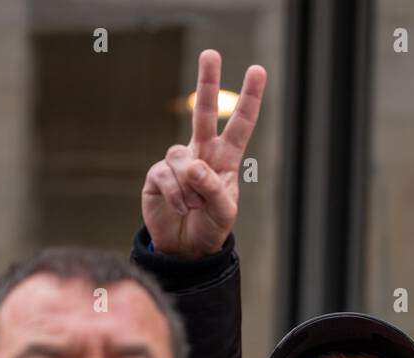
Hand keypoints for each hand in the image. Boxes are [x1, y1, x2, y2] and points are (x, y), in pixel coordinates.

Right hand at [142, 49, 265, 256]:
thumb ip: (215, 188)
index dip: (249, 98)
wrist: (185, 249)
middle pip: (202, 113)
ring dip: (191, 189)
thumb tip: (194, 165)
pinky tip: (181, 208)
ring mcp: (177, 163)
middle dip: (206, 82)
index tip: (257, 70)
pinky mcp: (157, 175)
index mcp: (225, 159)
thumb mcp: (224, 212)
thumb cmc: (210, 227)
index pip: (239, 124)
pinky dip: (176, 195)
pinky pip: (166, 175)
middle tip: (211, 53)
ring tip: (195, 207)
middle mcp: (201, 154)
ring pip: (183, 160)